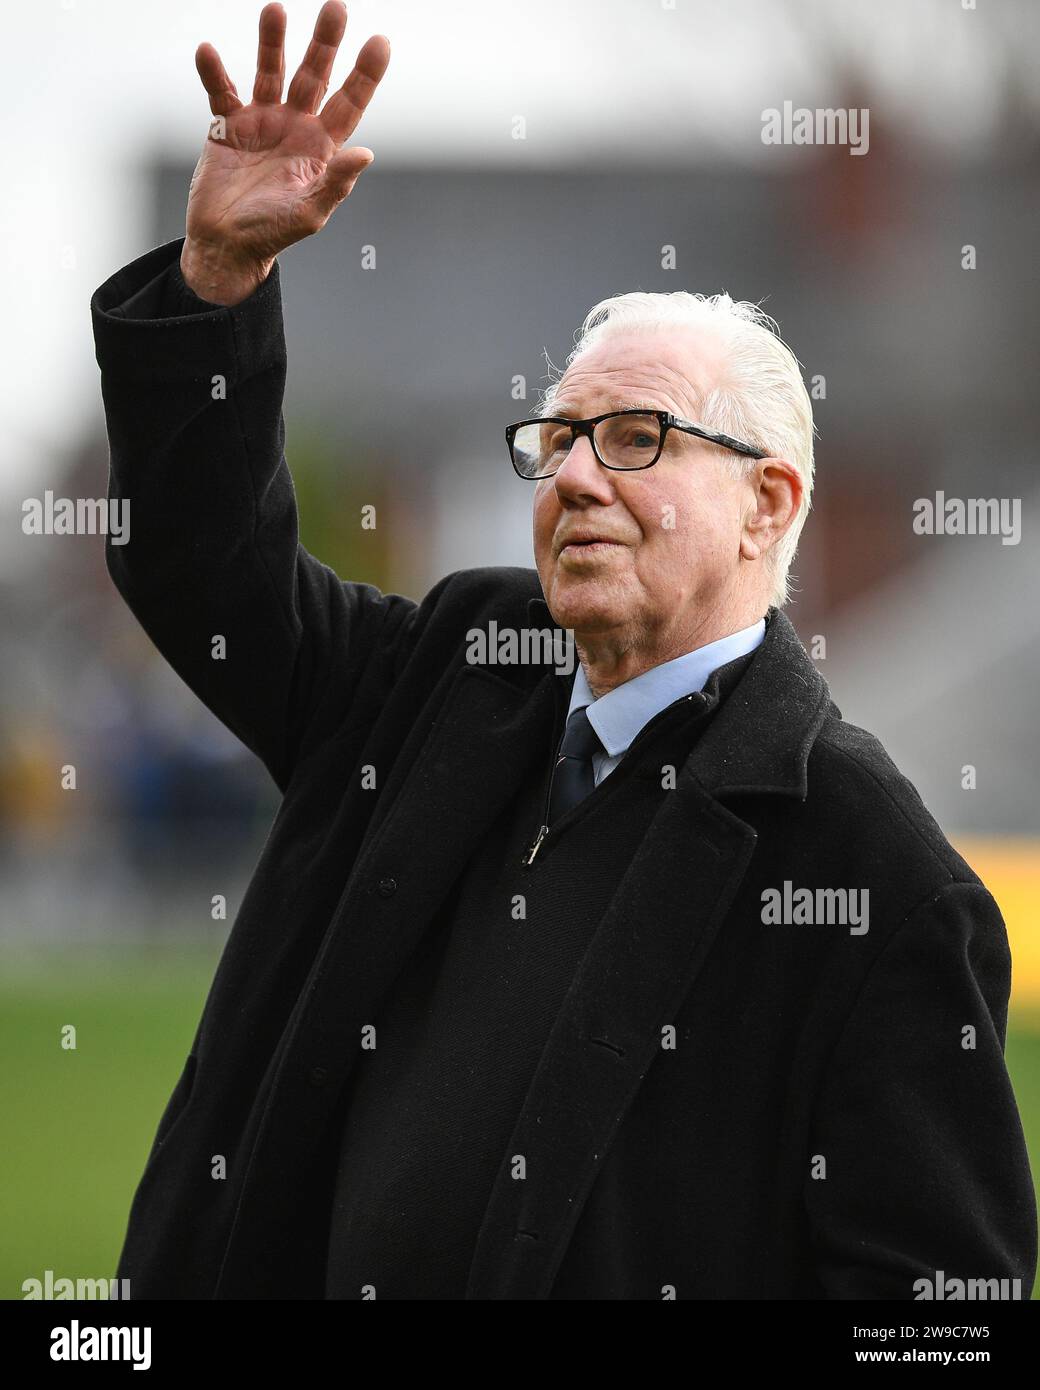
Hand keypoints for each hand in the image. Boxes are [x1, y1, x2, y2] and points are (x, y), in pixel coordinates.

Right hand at [181, 0, 388, 304]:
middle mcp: (295, 126)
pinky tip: (207, 53)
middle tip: (337, 7)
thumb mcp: (310, 212)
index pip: (348, 103)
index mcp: (321, 146)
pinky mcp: (228, 125)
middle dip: (326, 42)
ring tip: (275, 10)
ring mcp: (262, 121)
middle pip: (315, 75)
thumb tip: (366, 153)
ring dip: (272, 43)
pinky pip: (221, 92)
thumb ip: (336, 182)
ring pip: (271, 72)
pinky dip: (213, 73)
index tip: (380, 42)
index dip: (365, 75)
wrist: (227, 244)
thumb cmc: (273, 232)